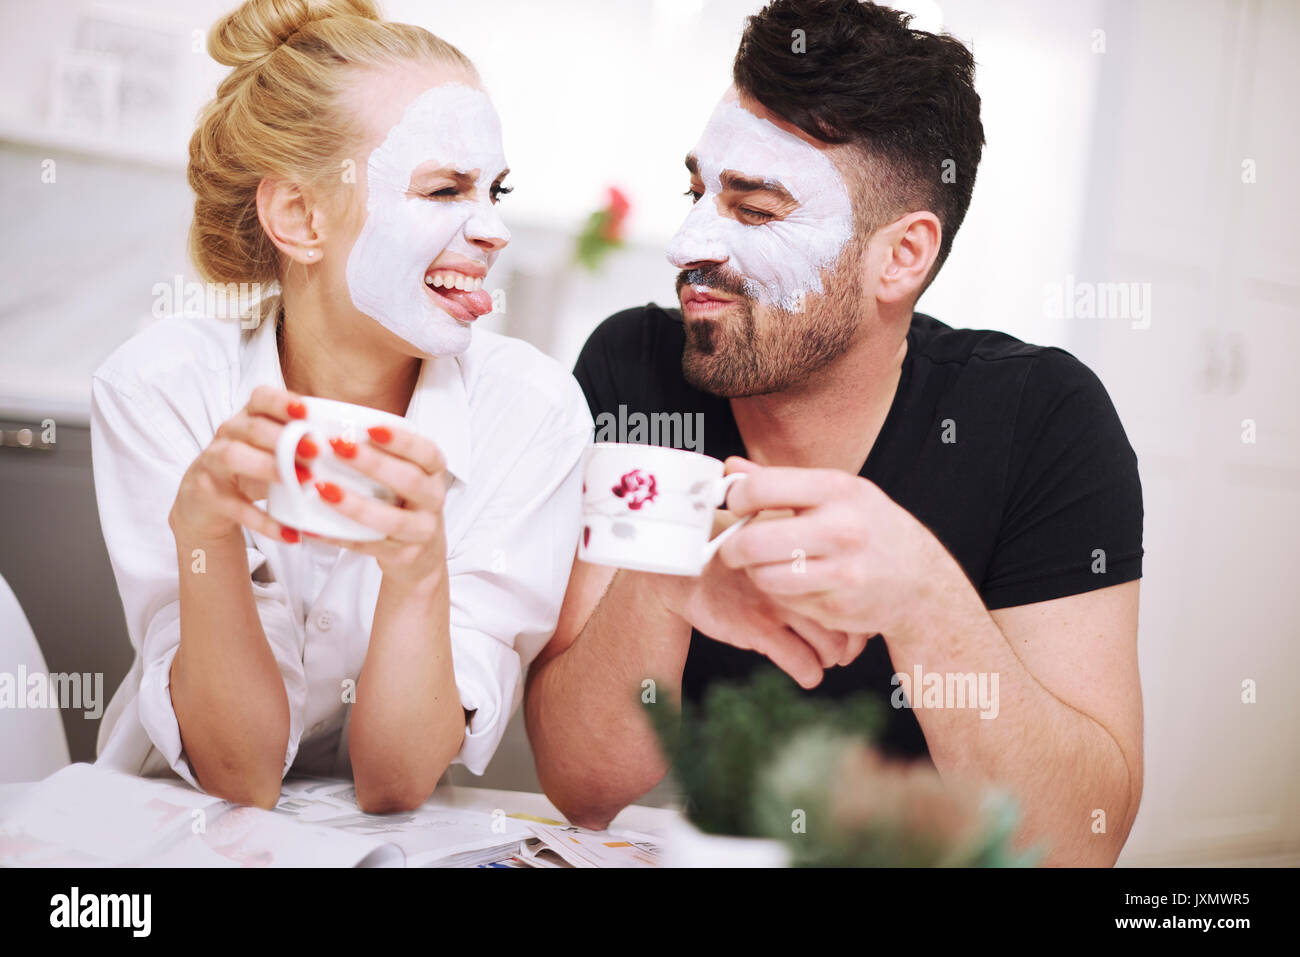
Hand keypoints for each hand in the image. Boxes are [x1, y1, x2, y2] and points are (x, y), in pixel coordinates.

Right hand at [170, 385, 307, 541]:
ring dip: (270, 467)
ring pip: (234, 457)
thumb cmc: (250, 472)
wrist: (204, 504)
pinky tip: (292, 534)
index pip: (261, 398)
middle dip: (285, 437)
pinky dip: (266, 522)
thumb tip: (352, 447)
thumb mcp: (272, 452)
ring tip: (303, 481)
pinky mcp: (208, 497)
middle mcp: (227, 435)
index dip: (282, 402)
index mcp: (247, 419)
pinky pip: (237, 508)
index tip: (307, 411)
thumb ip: (301, 443)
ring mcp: (212, 465)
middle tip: (317, 450)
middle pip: (252, 428)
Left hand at [305, 424, 448, 589]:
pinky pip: (369, 546)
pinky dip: (339, 536)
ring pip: (392, 520)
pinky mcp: (404, 557)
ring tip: (322, 489)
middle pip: (410, 481)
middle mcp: (434, 500)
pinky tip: (312, 527)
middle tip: (337, 446)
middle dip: (373, 463)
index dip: (401, 440)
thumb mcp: (403, 474)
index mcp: (434, 473)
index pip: (426, 453)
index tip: (369, 427)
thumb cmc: (401, 501)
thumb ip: (378, 452)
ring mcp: (422, 531)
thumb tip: (319, 422)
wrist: (421, 554)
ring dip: (355, 504)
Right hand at [654, 531, 867, 688]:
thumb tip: (852, 594)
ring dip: (828, 660)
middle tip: (838, 651)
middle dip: (847, 644)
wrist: (686, 568)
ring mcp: (779, 601)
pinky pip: (802, 664)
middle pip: (848, 621)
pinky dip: (808, 673)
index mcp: (807, 551)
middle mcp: (798, 574)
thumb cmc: (738, 560)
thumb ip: (809, 561)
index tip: (850, 628)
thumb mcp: (776, 545)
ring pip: (831, 647)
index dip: (857, 615)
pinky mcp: (758, 627)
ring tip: (818, 659)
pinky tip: (803, 671)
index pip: (852, 590)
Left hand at [718, 457, 952, 642]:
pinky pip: (784, 601)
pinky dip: (781, 594)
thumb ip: (782, 481)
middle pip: (754, 542)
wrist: (921, 582)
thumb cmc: (872, 529)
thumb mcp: (838, 492)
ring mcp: (841, 572)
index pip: (761, 488)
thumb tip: (731, 467)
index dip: (736, 498)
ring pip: (763, 577)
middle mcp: (841, 529)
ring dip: (755, 573)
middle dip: (731, 548)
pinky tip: (797, 583)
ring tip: (765, 565)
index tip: (735, 505)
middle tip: (733, 549)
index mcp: (838, 490)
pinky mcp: (837, 607)